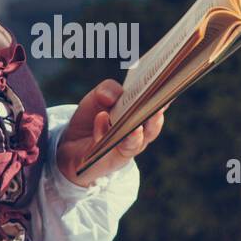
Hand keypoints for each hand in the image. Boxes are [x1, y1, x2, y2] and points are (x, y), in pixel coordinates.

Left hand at [54, 79, 168, 188]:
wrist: (70, 145)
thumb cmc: (92, 118)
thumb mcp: (97, 98)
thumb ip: (106, 90)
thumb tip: (112, 97)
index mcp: (141, 114)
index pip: (157, 104)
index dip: (165, 94)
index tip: (170, 81)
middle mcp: (140, 133)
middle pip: (153, 124)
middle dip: (156, 113)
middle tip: (159, 102)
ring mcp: (127, 148)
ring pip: (137, 141)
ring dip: (137, 131)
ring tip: (137, 120)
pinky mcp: (111, 159)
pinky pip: (110, 145)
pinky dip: (104, 130)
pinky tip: (101, 118)